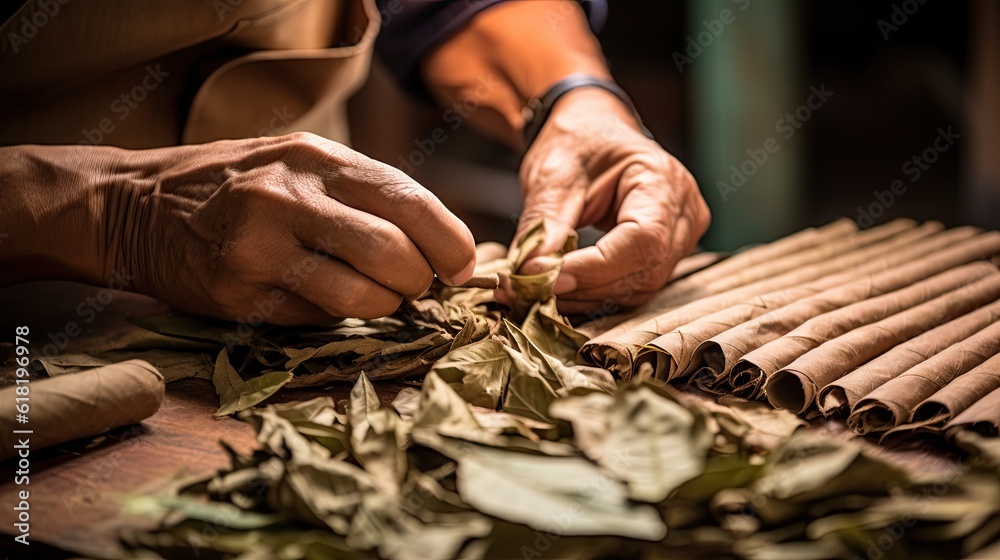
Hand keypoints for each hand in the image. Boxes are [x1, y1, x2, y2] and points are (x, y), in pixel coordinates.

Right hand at [9, 133, 476, 323]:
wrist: (142, 205)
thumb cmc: (244, 186)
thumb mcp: (306, 165)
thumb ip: (369, 197)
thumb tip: (446, 248)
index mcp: (319, 158)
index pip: (410, 201)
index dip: (450, 241)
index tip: (462, 266)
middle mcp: (290, 195)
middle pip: (392, 252)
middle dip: (419, 281)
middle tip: (416, 287)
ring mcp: (260, 245)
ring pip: (360, 296)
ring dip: (383, 307)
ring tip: (375, 297)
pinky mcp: (238, 292)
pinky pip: (316, 318)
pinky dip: (333, 316)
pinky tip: (317, 298)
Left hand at [514, 88, 710, 314]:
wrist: (593, 136)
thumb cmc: (578, 144)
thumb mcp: (553, 175)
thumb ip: (545, 226)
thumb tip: (531, 275)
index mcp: (663, 178)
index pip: (643, 240)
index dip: (595, 268)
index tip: (547, 278)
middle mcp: (684, 212)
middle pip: (645, 270)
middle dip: (585, 286)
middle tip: (531, 288)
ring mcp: (682, 237)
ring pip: (640, 287)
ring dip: (587, 296)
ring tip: (539, 289)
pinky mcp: (667, 255)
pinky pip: (635, 287)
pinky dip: (595, 293)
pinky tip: (561, 288)